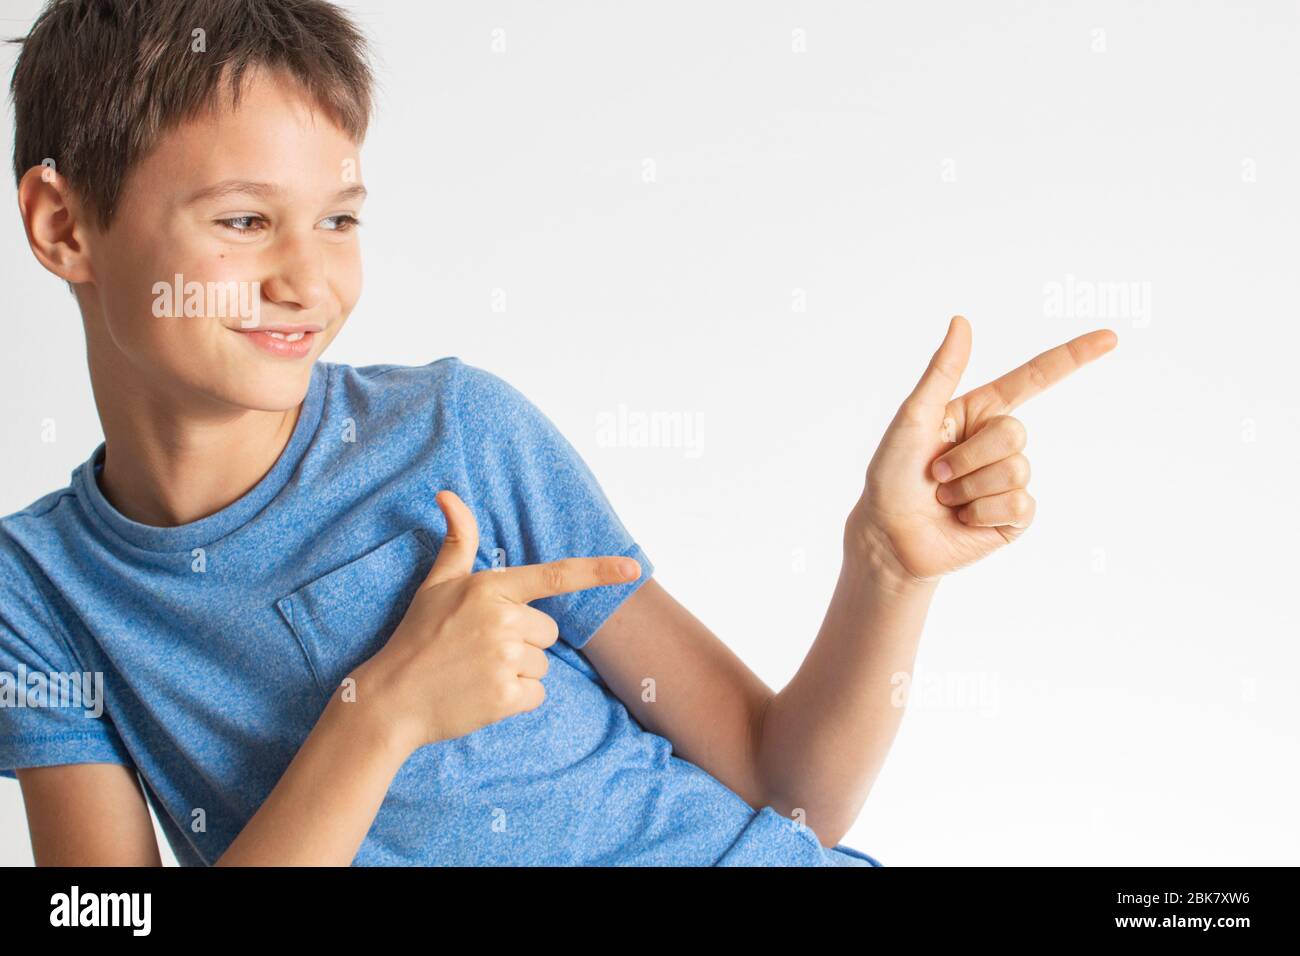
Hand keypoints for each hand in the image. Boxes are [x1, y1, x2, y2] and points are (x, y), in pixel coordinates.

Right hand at [351, 489, 640, 751]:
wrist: (392, 698)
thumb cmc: (417, 636)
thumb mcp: (437, 583)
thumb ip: (458, 540)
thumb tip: (449, 493)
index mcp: (491, 589)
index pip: (555, 576)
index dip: (599, 572)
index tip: (634, 569)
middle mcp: (503, 621)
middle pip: (549, 632)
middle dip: (524, 642)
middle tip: (481, 649)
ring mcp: (505, 660)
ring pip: (543, 666)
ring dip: (518, 672)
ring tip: (477, 672)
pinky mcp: (506, 697)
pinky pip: (537, 695)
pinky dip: (515, 699)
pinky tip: (482, 694)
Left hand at [845, 315, 1117, 584]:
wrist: (888, 535)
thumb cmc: (892, 475)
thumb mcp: (914, 418)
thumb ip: (942, 371)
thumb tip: (962, 321)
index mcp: (978, 413)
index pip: (1032, 379)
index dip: (1072, 358)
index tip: (1110, 337)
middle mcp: (996, 444)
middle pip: (1015, 432)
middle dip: (968, 456)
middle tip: (936, 473)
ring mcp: (1008, 481)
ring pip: (1016, 470)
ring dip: (969, 487)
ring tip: (945, 498)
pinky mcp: (1014, 517)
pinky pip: (1019, 504)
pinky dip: (982, 512)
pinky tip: (963, 519)